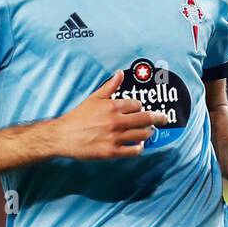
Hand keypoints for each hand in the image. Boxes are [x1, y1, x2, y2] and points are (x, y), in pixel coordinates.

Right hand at [54, 69, 169, 159]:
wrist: (63, 136)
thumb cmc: (78, 117)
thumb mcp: (94, 98)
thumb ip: (110, 86)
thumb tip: (120, 74)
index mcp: (113, 106)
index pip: (138, 104)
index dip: (140, 107)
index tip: (141, 110)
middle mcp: (116, 121)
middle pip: (146, 119)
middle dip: (159, 118)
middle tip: (164, 119)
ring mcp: (115, 137)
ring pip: (143, 135)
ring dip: (149, 133)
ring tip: (148, 132)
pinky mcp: (112, 152)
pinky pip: (134, 150)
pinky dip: (139, 147)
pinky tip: (138, 145)